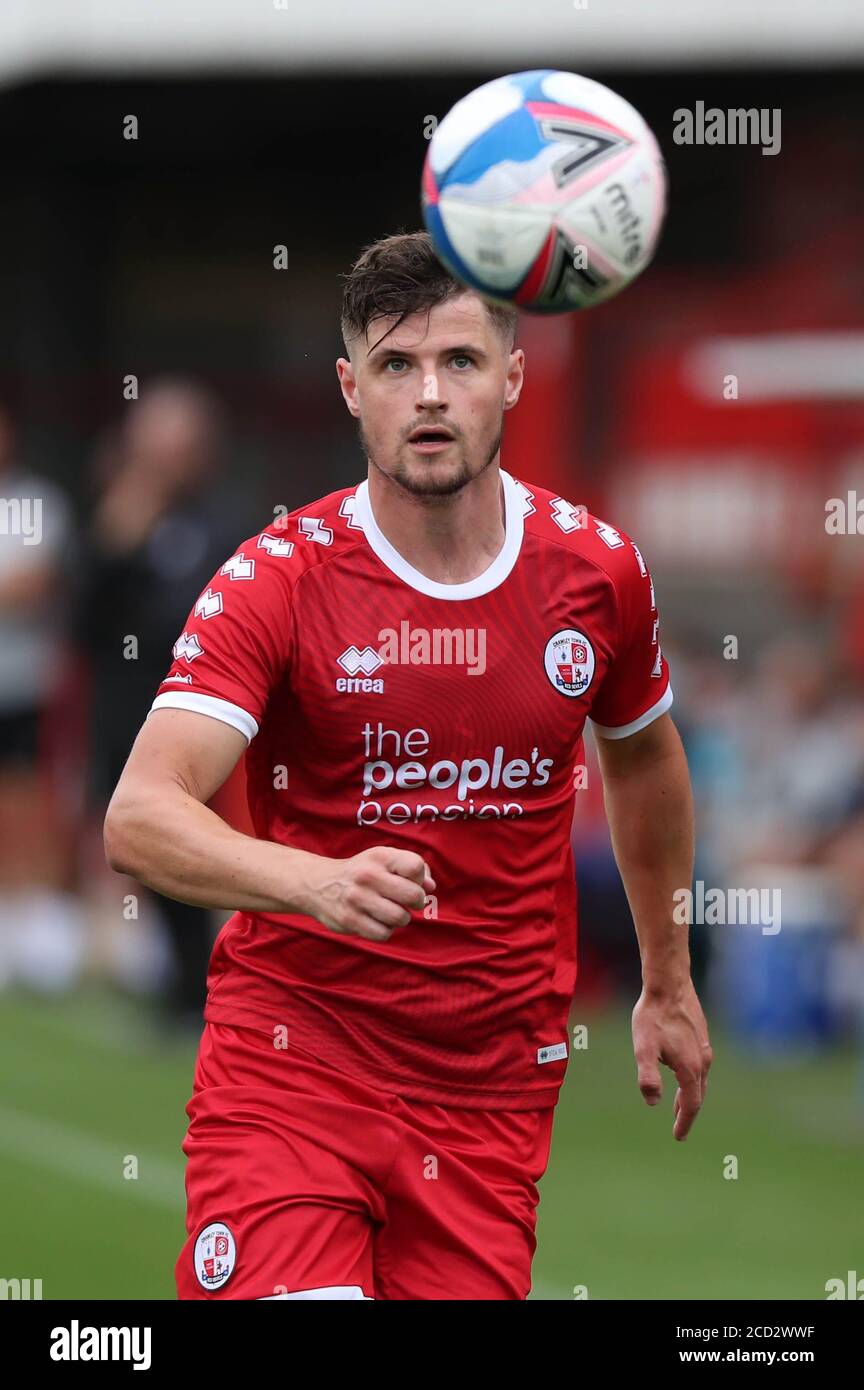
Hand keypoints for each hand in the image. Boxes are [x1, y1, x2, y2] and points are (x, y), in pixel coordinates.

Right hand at [304, 846, 435, 942]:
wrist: (318, 884)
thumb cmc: (362, 873)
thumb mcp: (384, 861)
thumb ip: (412, 869)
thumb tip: (431, 887)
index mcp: (379, 856)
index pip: (415, 867)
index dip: (420, 878)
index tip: (409, 881)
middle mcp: (367, 875)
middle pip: (413, 895)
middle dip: (416, 902)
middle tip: (406, 901)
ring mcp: (357, 899)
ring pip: (400, 918)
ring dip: (400, 918)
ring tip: (389, 911)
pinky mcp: (349, 920)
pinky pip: (384, 934)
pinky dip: (385, 930)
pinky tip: (376, 921)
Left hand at [632, 977, 712, 1140]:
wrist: (669, 984)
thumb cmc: (653, 1016)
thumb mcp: (643, 1048)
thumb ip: (648, 1077)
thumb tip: (652, 1103)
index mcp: (690, 1068)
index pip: (692, 1104)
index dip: (685, 1122)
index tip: (678, 1136)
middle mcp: (703, 1060)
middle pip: (698, 1094)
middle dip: (689, 1112)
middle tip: (679, 1127)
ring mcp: (704, 1047)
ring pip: (700, 1080)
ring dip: (691, 1095)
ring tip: (680, 1106)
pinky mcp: (702, 1036)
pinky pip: (700, 1066)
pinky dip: (693, 1079)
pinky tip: (683, 1074)